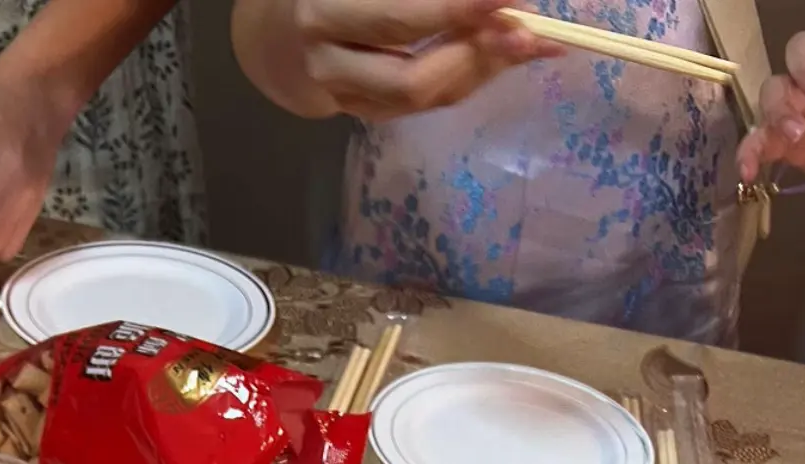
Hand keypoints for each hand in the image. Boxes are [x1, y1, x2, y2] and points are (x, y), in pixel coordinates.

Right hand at [289, 0, 560, 120]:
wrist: (277, 27)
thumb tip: (498, 0)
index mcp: (324, 7)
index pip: (400, 15)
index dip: (457, 8)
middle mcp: (326, 57)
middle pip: (409, 78)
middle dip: (475, 53)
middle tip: (526, 28)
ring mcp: (343, 95)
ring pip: (421, 99)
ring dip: (480, 70)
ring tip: (527, 41)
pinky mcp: (363, 112)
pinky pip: (426, 101)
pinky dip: (470, 75)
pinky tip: (507, 52)